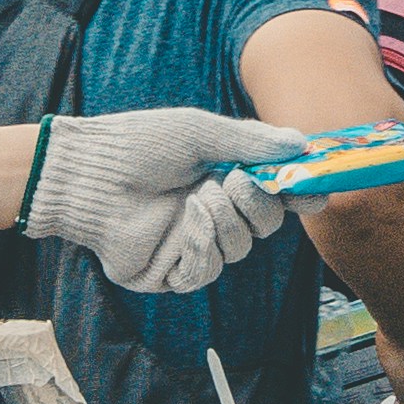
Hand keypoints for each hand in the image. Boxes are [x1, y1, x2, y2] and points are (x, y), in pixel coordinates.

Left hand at [20, 110, 310, 293]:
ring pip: (240, 248)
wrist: (89, 176)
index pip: (275, 193)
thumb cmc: (138, 145)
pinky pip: (207, 270)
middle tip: (236, 182)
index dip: (299, 194)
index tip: (314, 190)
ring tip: (195, 198)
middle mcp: (213, 212)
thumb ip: (250, 141)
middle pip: (267, 224)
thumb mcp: (198, 132)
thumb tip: (301, 143)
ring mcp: (193, 244)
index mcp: (223, 178)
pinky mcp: (171, 272)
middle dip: (259, 204)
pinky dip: (201, 245)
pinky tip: (182, 224)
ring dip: (224, 220)